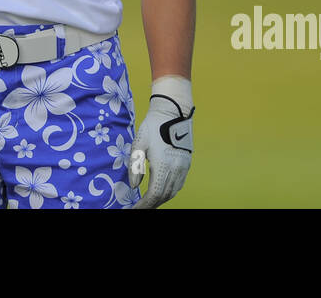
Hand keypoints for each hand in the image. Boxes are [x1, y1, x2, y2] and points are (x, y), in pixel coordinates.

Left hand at [130, 75, 193, 208]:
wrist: (172, 112)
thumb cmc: (153, 126)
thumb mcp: (139, 144)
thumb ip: (135, 166)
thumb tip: (134, 186)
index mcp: (163, 165)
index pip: (154, 194)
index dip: (144, 205)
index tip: (134, 209)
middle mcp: (176, 169)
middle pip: (164, 196)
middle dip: (151, 205)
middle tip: (139, 208)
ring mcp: (183, 167)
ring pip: (172, 192)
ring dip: (160, 200)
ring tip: (148, 202)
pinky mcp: (186, 164)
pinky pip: (178, 185)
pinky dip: (168, 192)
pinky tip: (160, 192)